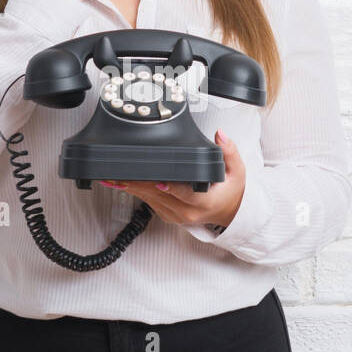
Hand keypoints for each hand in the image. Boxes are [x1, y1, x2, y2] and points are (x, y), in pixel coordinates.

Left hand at [101, 129, 244, 230]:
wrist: (228, 212)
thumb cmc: (230, 192)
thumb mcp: (237, 170)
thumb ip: (228, 151)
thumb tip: (220, 135)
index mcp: (204, 202)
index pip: (185, 195)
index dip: (170, 187)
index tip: (158, 180)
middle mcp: (187, 212)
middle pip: (159, 195)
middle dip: (139, 182)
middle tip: (121, 172)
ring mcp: (175, 216)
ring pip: (149, 199)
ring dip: (131, 187)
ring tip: (114, 176)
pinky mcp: (166, 215)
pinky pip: (148, 202)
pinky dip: (135, 191)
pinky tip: (122, 183)